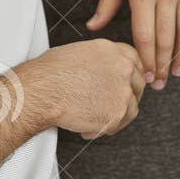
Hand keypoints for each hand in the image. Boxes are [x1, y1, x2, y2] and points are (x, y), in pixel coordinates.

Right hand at [18, 39, 145, 139]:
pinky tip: (86, 126)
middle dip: (125, 96)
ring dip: (115, 114)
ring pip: (132, 106)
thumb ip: (99, 61)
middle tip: (108, 105)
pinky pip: (118, 124)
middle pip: (138, 84)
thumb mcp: (78, 53)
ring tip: (92, 117)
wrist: (41, 92)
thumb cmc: (49, 74)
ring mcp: (122, 90)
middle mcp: (122, 67)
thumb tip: (101, 71)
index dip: (130, 75)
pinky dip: (103, 128)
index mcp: (111, 50)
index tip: (126, 83)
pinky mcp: (118, 112)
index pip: (135, 60)